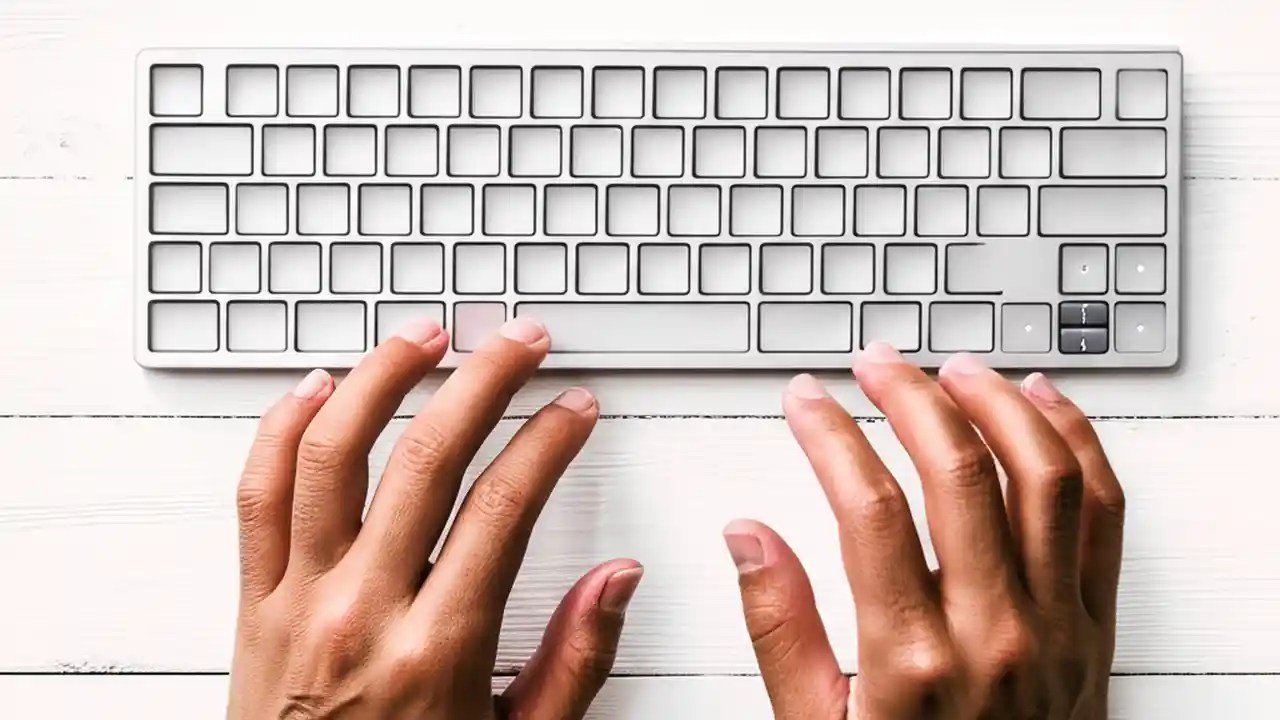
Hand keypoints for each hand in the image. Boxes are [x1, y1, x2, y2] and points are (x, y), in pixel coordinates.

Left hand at [229, 317, 642, 718]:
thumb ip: (574, 660)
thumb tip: (618, 578)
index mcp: (438, 648)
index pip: (504, 505)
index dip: (549, 441)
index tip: (572, 410)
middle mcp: (362, 611)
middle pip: (426, 458)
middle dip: (484, 381)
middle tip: (518, 343)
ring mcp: (297, 599)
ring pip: (330, 453)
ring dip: (381, 379)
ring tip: (423, 338)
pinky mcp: (251, 602)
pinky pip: (256, 494)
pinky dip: (283, 428)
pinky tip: (319, 389)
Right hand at [724, 343, 1124, 718]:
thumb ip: (779, 627)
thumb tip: (747, 537)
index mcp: (912, 657)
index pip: (869, 504)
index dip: (830, 434)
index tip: (808, 400)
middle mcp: (995, 631)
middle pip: (958, 471)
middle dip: (910, 396)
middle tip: (875, 365)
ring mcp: (1057, 623)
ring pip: (1044, 475)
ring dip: (998, 404)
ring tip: (954, 369)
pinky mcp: (1097, 624)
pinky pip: (1103, 511)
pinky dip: (1078, 442)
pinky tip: (1042, 408)